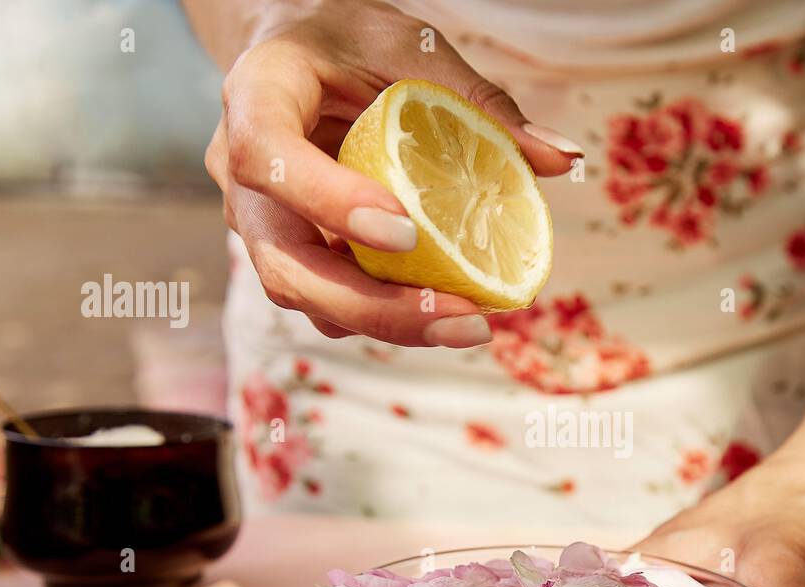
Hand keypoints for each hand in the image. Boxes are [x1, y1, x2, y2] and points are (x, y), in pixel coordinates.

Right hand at [200, 0, 580, 343]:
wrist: (302, 59)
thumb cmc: (351, 44)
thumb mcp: (412, 50)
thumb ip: (480, 101)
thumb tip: (561, 157)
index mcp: (256, 97)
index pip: (266, 156)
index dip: (328, 201)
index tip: (405, 231)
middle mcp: (243, 176)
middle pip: (285, 263)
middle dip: (371, 306)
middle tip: (461, 318)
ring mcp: (262, 225)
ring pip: (306, 296)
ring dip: (387, 323)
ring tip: (469, 325)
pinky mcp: (295, 256)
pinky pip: (330, 302)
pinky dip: (389, 315)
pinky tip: (449, 314)